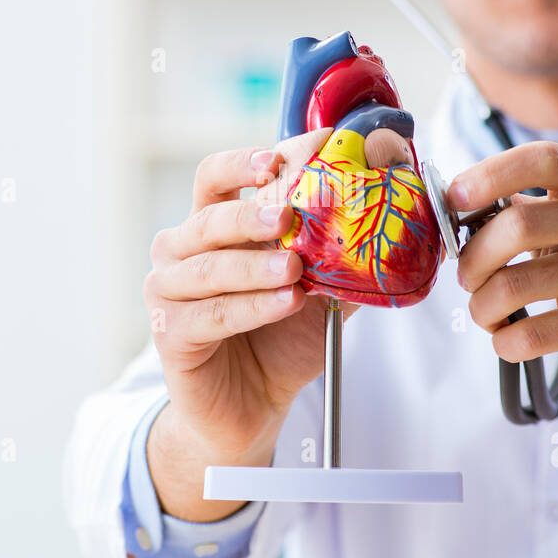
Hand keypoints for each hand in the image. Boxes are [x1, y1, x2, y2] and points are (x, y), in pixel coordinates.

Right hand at [142, 128, 362, 464]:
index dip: (254, 159)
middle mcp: (182, 247)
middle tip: (291, 212)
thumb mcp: (318, 285)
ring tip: (294, 268)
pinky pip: (212, 314)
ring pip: (209, 265)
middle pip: (211, 214)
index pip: (223, 175)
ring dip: (255, 264)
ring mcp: (169, 289)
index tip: (298, 152)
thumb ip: (338, 250)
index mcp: (213, 222)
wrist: (251, 405)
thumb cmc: (279, 336)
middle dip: (254, 209)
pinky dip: (251, 307)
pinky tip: (284, 302)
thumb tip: (387, 209)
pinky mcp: (170, 333)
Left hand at [446, 140, 557, 366]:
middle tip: (466, 276)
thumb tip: (458, 213)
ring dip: (481, 305)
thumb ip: (535, 205)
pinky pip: (536, 334)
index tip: (454, 198)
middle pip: (517, 226)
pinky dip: (505, 341)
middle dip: (473, 256)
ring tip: (483, 311)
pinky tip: (506, 338)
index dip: (489, 174)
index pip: (541, 160)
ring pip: (516, 286)